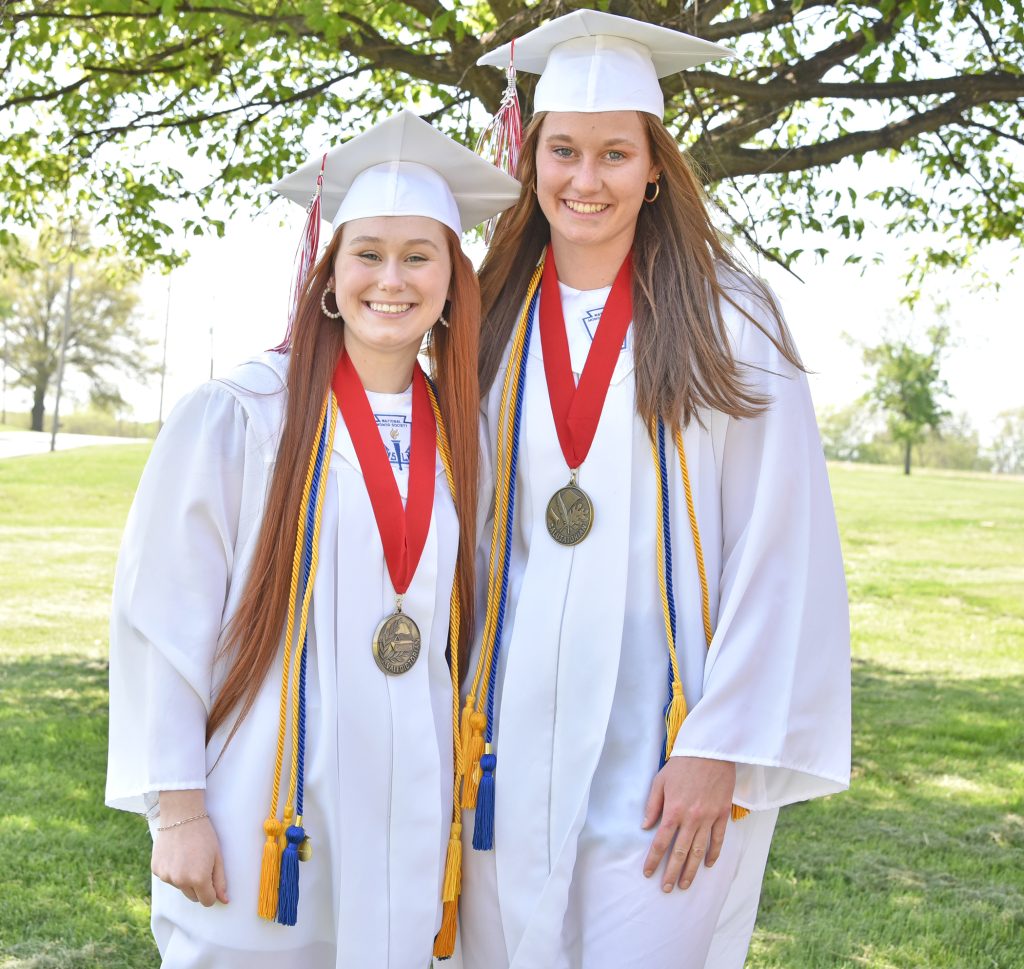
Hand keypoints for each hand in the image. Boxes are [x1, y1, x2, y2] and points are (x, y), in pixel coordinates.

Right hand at [152, 791, 228, 906]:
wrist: (181, 816)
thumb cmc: (203, 834)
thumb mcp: (217, 856)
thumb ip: (220, 880)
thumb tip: (224, 900)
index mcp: (198, 879)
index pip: (207, 901)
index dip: (212, 894)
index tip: (213, 883)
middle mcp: (180, 881)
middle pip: (193, 897)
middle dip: (199, 887)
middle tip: (202, 866)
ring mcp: (166, 876)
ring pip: (180, 887)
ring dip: (185, 878)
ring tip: (189, 856)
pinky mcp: (156, 870)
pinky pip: (168, 878)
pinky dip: (173, 871)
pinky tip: (177, 855)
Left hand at [641, 756, 734, 892]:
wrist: (710, 751)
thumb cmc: (682, 764)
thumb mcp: (660, 781)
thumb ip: (652, 805)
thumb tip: (644, 827)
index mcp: (673, 810)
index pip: (661, 842)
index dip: (653, 859)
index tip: (648, 872)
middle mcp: (691, 818)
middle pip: (679, 852)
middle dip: (671, 873)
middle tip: (666, 888)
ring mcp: (708, 818)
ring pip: (699, 851)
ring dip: (691, 870)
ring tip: (685, 884)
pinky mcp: (722, 814)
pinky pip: (718, 839)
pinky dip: (713, 854)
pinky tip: (707, 865)